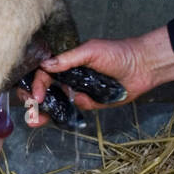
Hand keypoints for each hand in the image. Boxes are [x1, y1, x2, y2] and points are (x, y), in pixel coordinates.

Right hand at [21, 25, 173, 126]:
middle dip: (32, 102)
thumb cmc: (118, 53)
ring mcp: (78, 91)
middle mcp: (68, 77)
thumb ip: (68, 59)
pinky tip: (78, 105)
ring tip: (35, 122)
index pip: (43, 75)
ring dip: (44, 114)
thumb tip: (45, 65)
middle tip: (29, 112)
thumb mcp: (91, 51)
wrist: (143, 66)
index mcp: (66, 63)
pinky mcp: (89, 103)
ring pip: (56, 104)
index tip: (35, 96)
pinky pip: (76, 110)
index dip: (36, 85)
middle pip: (44, 91)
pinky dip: (74, 110)